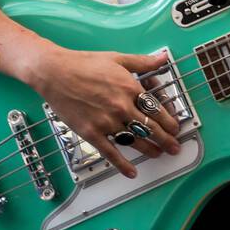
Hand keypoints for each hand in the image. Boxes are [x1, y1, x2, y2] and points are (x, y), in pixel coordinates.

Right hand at [27, 47, 181, 178]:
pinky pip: (111, 152)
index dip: (169, 121)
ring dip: (150, 150)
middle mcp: (121, 106)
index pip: (156, 109)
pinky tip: (131, 172)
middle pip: (150, 128)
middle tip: (174, 146)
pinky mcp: (91, 132)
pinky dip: (122, 165)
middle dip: (166, 139)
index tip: (174, 127)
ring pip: (134, 141)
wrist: (54, 72)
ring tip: (158, 154)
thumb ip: (143, 61)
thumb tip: (163, 58)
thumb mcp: (117, 58)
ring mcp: (107, 121)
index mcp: (130, 88)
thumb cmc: (83, 63)